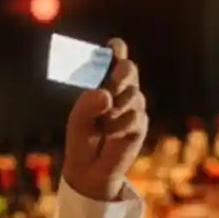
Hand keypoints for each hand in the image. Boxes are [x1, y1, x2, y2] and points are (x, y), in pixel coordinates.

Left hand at [61, 38, 148, 201]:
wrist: (90, 170)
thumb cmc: (82, 139)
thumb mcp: (78, 120)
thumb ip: (87, 104)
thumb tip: (105, 94)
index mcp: (104, 83)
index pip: (114, 58)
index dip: (116, 50)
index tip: (113, 47)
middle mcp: (121, 90)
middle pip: (129, 68)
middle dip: (118, 77)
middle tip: (106, 92)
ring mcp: (133, 106)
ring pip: (132, 94)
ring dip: (114, 110)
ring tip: (101, 126)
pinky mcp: (140, 124)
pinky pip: (134, 116)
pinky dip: (119, 125)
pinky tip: (111, 135)